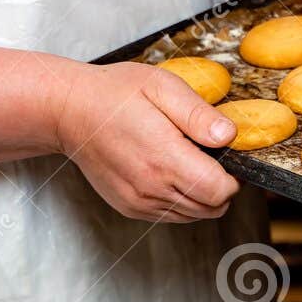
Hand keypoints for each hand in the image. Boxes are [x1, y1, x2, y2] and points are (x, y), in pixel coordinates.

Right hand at [55, 62, 239, 221]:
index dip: (232, 177)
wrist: (69, 111)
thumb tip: (228, 136)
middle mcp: (151, 188)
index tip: (225, 157)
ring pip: (192, 216)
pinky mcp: (129, 207)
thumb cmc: (114, 94)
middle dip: (221, 187)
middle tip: (210, 158)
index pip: (219, 191)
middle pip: (210, 209)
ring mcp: (138, 202)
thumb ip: (198, 114)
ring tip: (189, 163)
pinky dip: (180, 200)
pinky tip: (170, 173)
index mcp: (164, 158)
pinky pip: (169, 215)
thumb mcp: (162, 86)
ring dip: (201, 196)